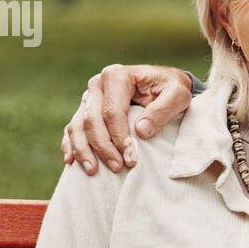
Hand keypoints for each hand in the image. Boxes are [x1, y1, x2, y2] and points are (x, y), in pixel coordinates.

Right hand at [61, 64, 194, 174]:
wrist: (161, 84)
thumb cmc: (170, 89)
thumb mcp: (177, 95)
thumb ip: (163, 110)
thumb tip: (141, 132)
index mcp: (117, 76)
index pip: (112, 111)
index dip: (119, 137)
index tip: (131, 158)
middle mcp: (97, 84)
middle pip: (91, 120)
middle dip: (103, 147)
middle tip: (117, 167)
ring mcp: (88, 97)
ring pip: (77, 125)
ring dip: (83, 150)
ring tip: (93, 171)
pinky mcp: (84, 109)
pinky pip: (72, 128)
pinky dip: (71, 145)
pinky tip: (72, 161)